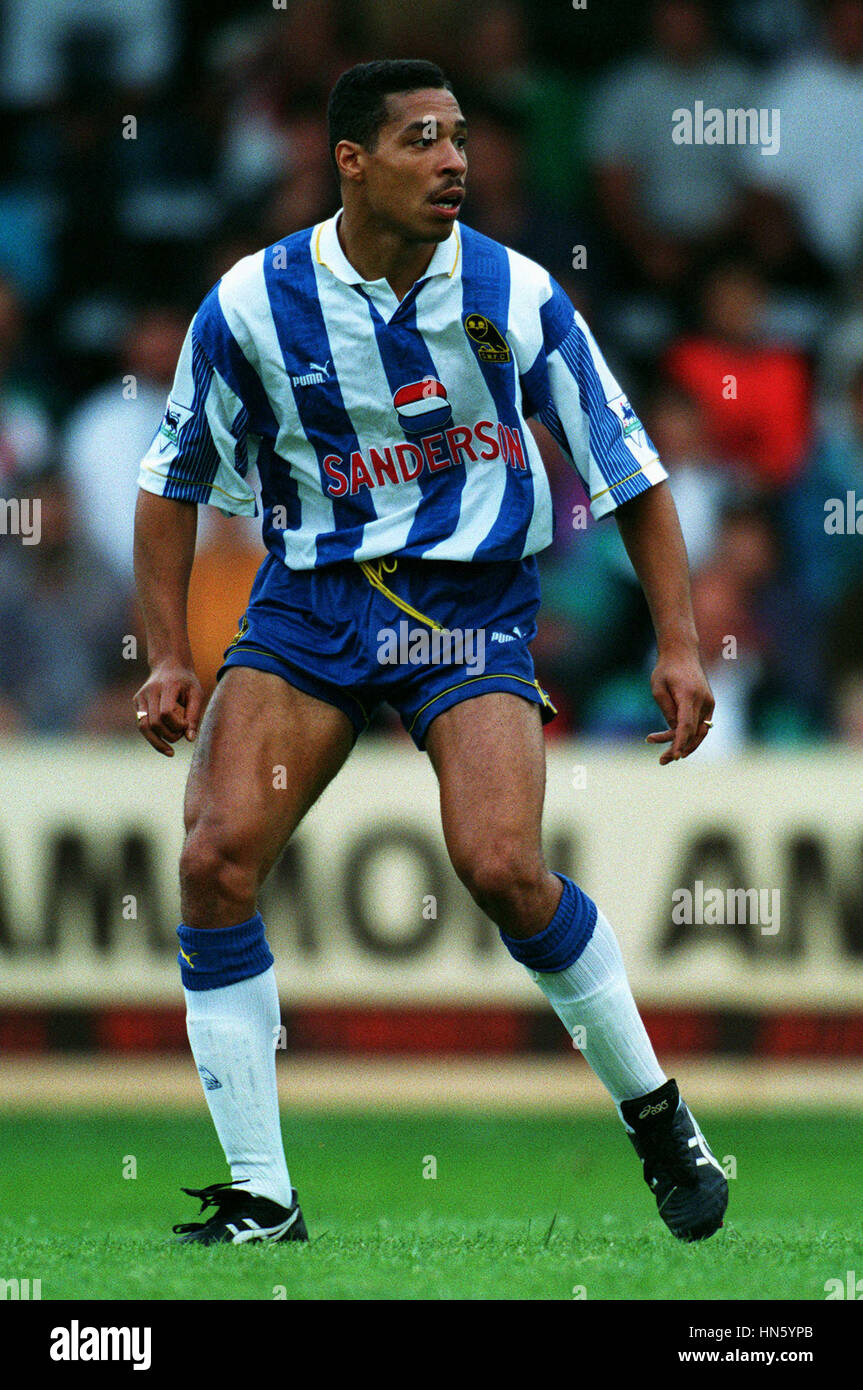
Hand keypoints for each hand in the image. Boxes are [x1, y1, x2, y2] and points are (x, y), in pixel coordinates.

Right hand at [133, 662, 203, 756]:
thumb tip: (190, 739)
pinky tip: (163, 744)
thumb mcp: (196, 694)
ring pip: (143, 727)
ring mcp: (140, 697)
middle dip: (169, 735)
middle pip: (154, 722)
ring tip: (170, 751)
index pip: (166, 712)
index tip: (186, 725)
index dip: (177, 724)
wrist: (169, 665)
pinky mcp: (136, 702)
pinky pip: (141, 725)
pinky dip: (152, 737)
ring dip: (157, 742)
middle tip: (181, 735)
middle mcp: (149, 691)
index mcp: (166, 686)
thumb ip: (194, 715)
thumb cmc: (186, 682)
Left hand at [646, 646, 713, 764]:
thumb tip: (674, 731)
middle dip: (679, 748)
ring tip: (668, 756)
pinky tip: (677, 743)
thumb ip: (667, 710)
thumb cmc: (666, 669)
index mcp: (689, 695)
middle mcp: (703, 700)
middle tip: (662, 761)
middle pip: (693, 732)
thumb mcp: (658, 689)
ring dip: (686, 745)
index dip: (680, 742)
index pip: (686, 725)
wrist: (682, 653)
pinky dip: (691, 736)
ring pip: (700, 732)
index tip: (674, 756)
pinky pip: (702, 726)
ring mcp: (709, 702)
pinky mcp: (710, 704)